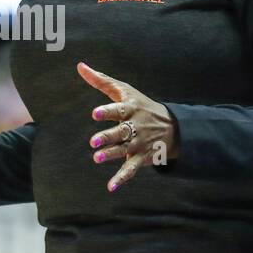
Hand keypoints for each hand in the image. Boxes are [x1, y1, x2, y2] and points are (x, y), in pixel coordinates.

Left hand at [78, 61, 178, 191]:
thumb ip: (101, 80)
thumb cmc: (141, 105)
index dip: (107, 112)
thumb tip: (80, 66)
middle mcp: (135, 126)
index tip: (95, 113)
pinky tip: (110, 187)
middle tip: (93, 141)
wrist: (172, 126)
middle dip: (108, 136)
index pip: (118, 110)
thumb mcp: (124, 91)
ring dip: (112, 154)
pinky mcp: (141, 157)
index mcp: (131, 109)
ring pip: (125, 149)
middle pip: (121, 132)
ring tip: (97, 158)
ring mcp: (139, 143)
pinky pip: (131, 169)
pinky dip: (121, 178)